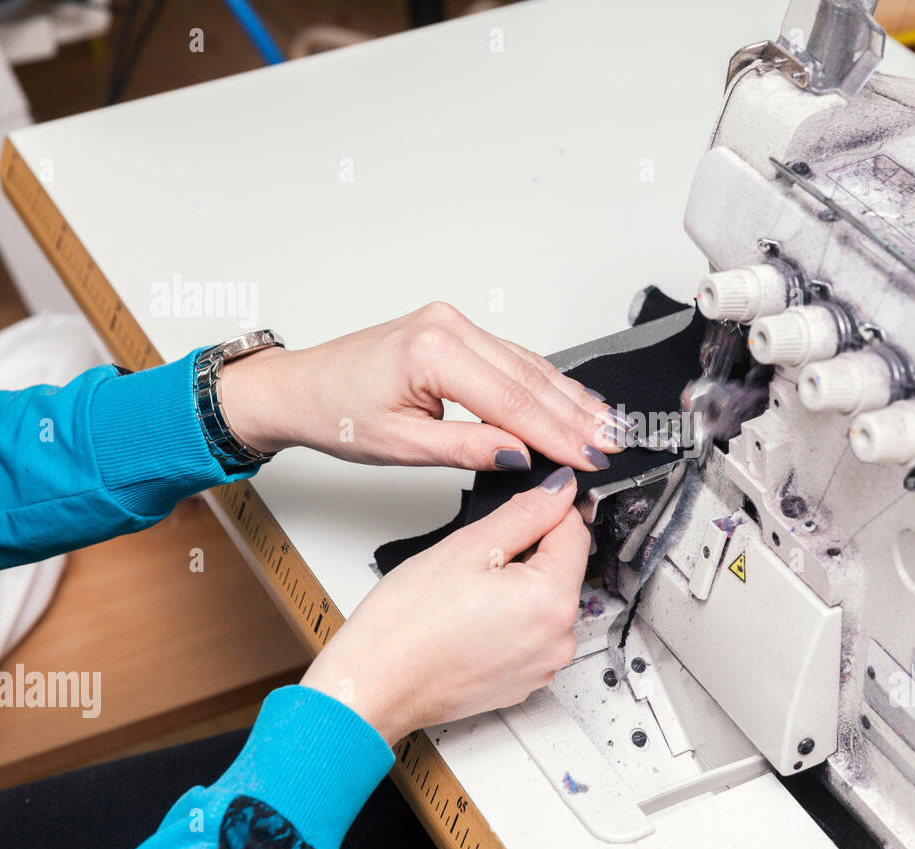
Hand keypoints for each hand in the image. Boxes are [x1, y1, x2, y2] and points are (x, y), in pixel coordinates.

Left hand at [219, 302, 621, 471]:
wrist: (301, 388)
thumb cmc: (338, 413)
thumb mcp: (401, 446)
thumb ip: (467, 448)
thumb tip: (521, 457)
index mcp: (433, 352)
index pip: (513, 401)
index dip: (558, 435)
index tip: (591, 459)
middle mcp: (447, 328)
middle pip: (529, 379)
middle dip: (575, 416)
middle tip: (614, 444)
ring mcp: (453, 324)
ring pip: (527, 366)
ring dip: (568, 399)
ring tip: (606, 426)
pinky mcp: (454, 332)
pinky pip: (511, 359)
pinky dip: (544, 384)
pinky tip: (572, 400)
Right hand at [299, 467, 587, 743]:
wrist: (374, 686)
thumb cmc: (407, 625)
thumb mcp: (467, 548)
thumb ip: (525, 513)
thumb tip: (560, 490)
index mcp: (552, 601)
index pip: (576, 533)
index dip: (547, 511)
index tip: (520, 509)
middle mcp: (559, 639)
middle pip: (563, 570)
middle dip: (528, 554)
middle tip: (476, 559)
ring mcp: (543, 666)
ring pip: (545, 603)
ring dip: (518, 588)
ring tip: (467, 595)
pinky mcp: (525, 682)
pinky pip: (530, 635)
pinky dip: (509, 621)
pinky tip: (471, 621)